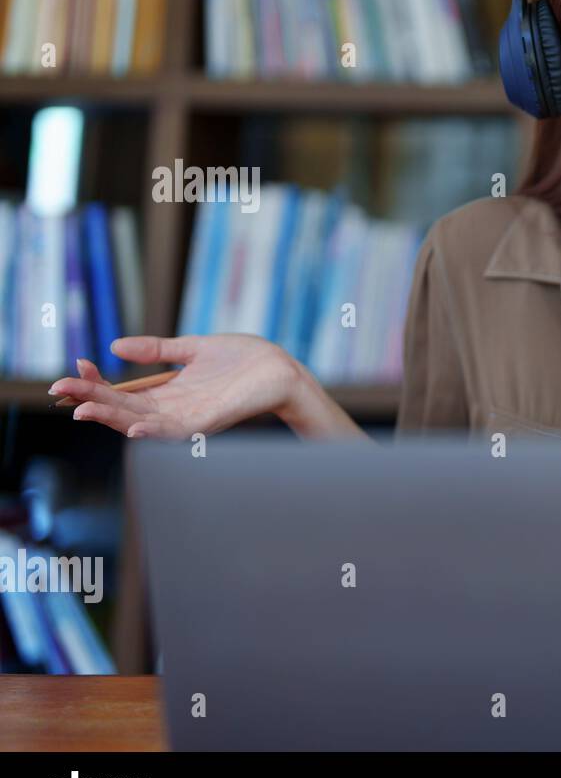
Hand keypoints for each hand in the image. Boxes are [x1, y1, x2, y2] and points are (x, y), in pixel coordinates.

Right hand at [48, 334, 304, 439]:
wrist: (281, 369)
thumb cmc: (244, 359)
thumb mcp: (192, 348)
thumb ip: (157, 349)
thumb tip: (115, 345)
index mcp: (169, 393)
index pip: (122, 393)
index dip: (97, 383)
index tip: (76, 366)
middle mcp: (174, 409)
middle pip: (123, 410)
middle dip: (90, 401)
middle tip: (60, 390)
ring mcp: (190, 418)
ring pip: (142, 423)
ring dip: (112, 418)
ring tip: (82, 410)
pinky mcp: (209, 422)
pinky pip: (176, 432)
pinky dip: (153, 431)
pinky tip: (133, 427)